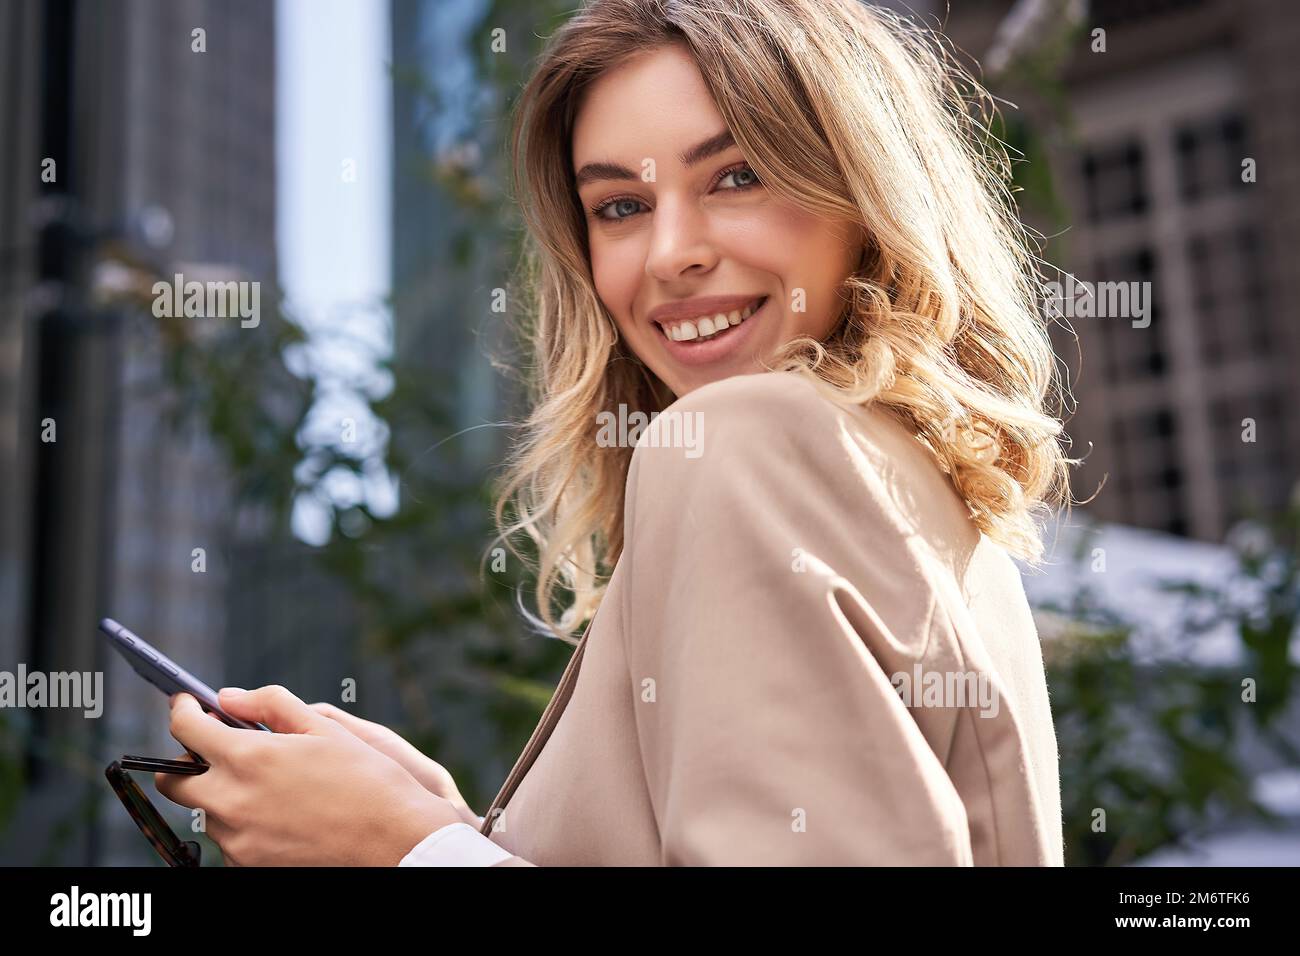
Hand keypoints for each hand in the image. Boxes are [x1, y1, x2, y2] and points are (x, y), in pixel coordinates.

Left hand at [155, 687, 463, 865]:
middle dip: (185, 760)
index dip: (182, 711)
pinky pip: (229, 839)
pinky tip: (280, 814)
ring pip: (204, 811)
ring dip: (221, 792)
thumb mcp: (324, 728)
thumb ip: (270, 704)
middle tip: (215, 749)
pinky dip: (242, 823)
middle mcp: (231, 801)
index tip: (187, 706)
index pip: (186, 729)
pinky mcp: (247, 865)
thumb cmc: (366, 780)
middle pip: (172, 781)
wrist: (393, 841)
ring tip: (268, 786)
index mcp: (248, 759)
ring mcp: (236, 840)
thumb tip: (229, 697)